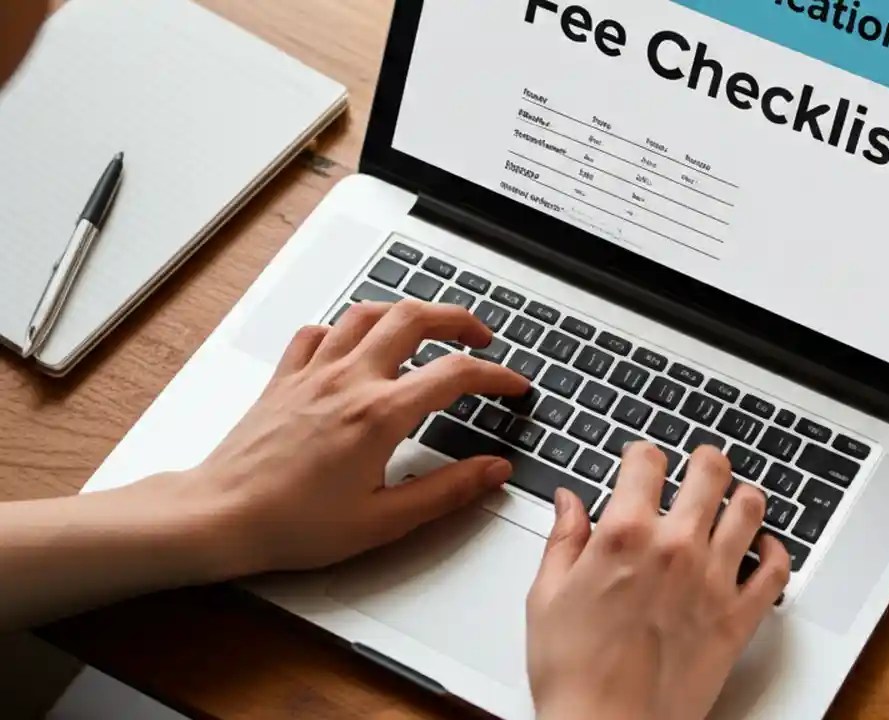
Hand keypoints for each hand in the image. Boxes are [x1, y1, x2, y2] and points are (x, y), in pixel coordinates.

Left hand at [177, 300, 529, 577]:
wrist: (219, 517)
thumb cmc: (292, 524)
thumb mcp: (384, 521)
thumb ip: (448, 491)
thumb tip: (493, 471)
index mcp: (379, 415)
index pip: (455, 375)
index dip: (496, 376)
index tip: (513, 386)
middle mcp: (348, 381)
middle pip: (414, 318)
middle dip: (458, 318)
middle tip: (481, 336)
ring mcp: (313, 373)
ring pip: (367, 313)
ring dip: (406, 312)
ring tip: (428, 327)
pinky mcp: (286, 379)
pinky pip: (319, 333)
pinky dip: (346, 329)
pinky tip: (354, 346)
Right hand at [526, 443, 791, 719]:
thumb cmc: (573, 673)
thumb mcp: (546, 596)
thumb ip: (563, 539)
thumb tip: (568, 500)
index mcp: (624, 535)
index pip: (646, 460)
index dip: (642, 454)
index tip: (641, 461)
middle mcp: (674, 548)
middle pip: (709, 470)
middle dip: (703, 461)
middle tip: (699, 467)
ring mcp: (713, 580)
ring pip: (749, 508)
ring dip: (741, 496)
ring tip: (733, 500)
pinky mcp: (739, 617)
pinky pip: (777, 568)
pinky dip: (775, 550)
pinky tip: (762, 547)